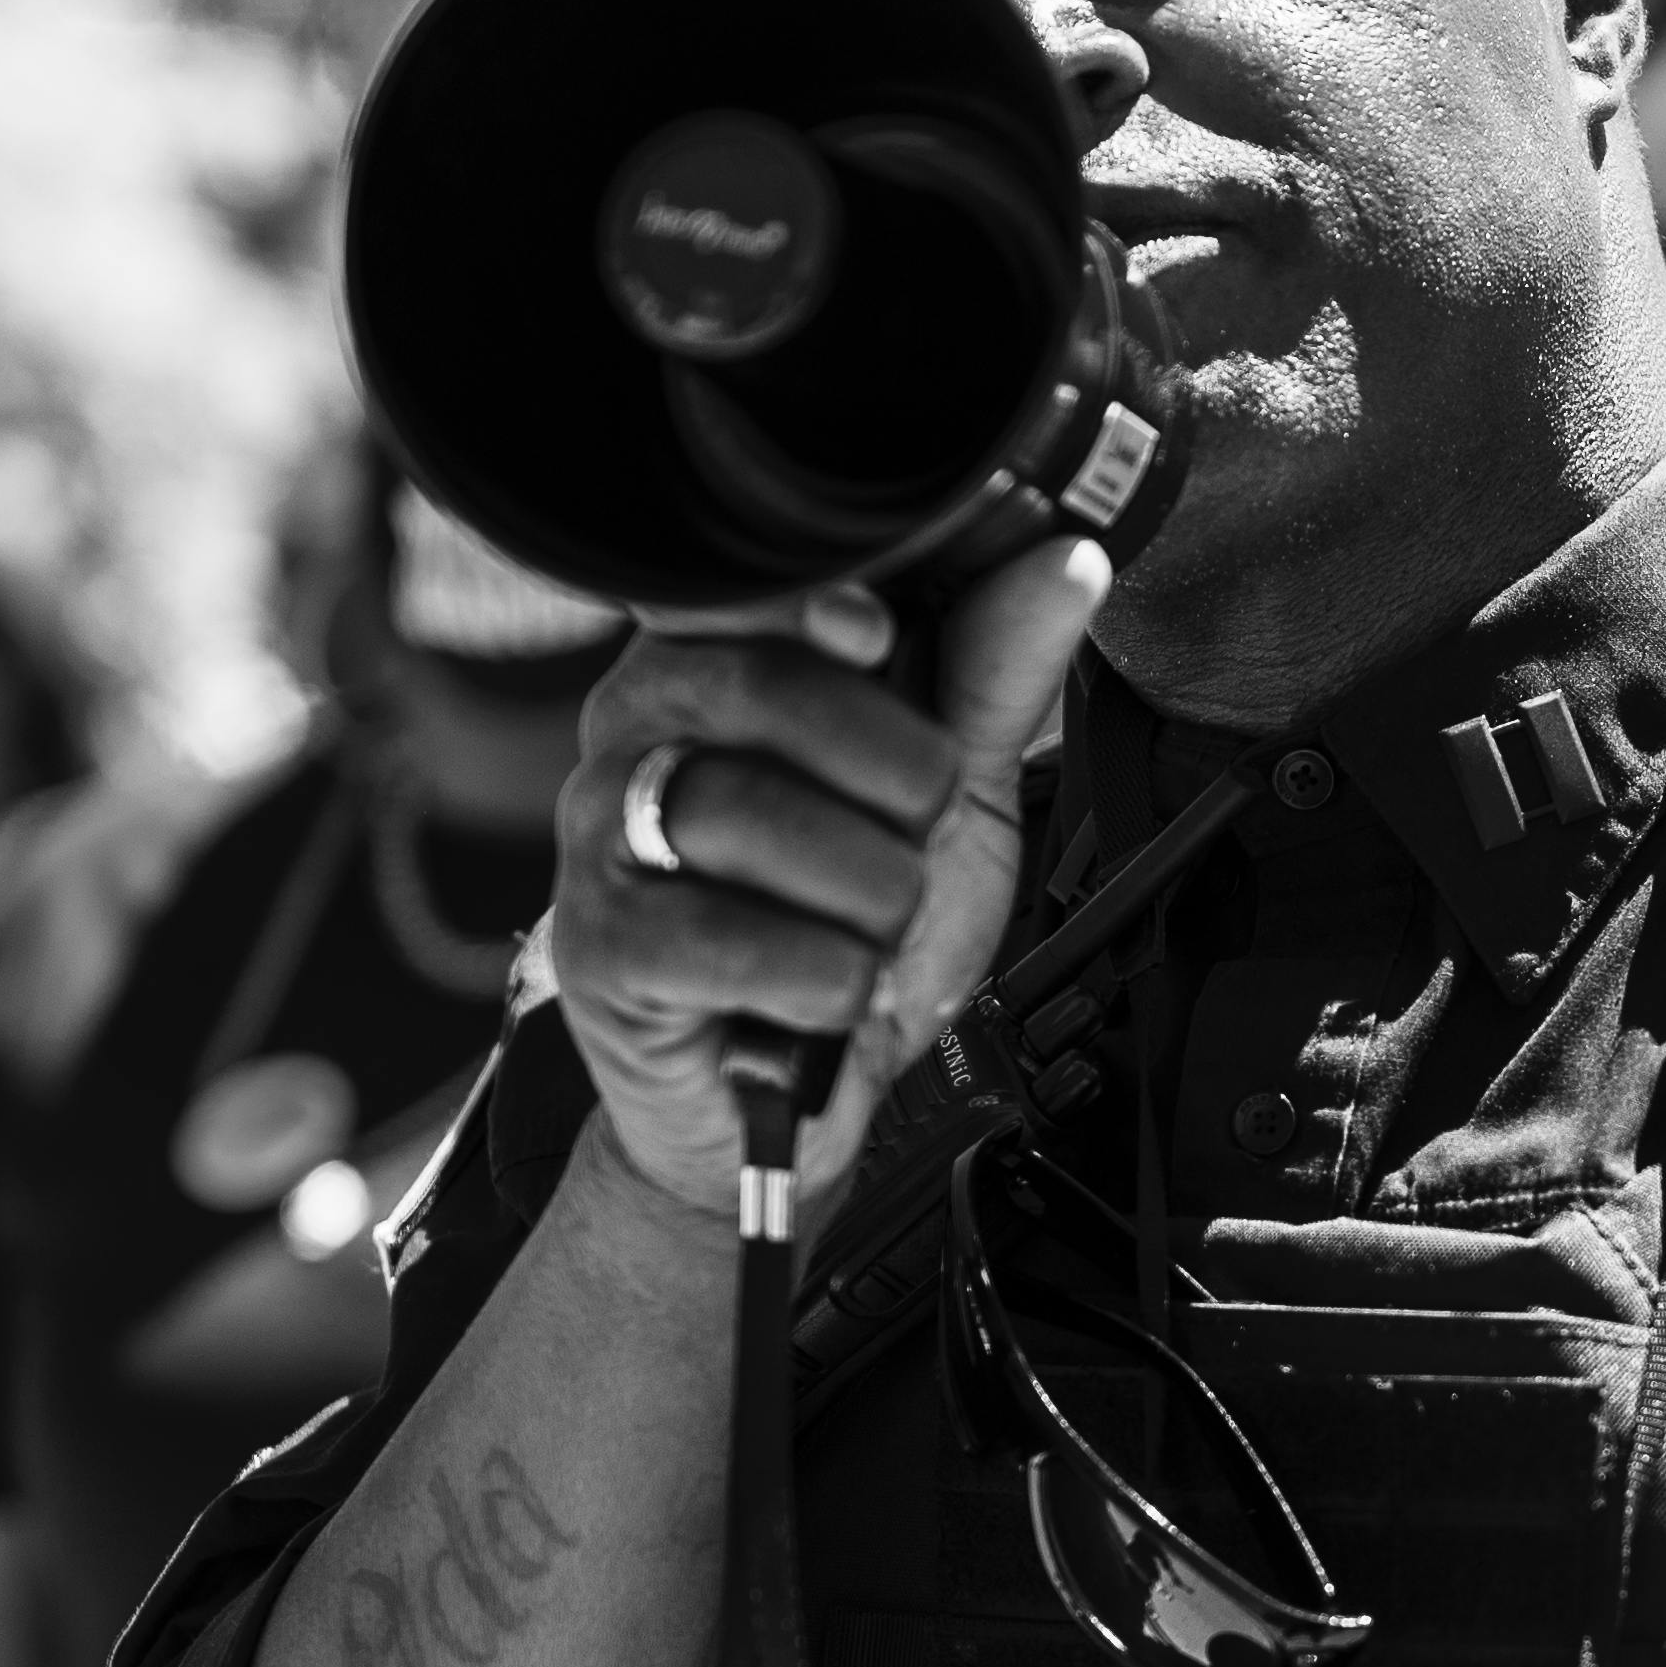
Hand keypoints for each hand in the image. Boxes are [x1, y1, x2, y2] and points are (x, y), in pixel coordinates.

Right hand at [550, 542, 1110, 1220]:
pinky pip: (724, 938)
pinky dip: (821, 979)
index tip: (880, 635)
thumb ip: (992, 675)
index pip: (738, 587)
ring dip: (867, 891)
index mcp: (707, 668)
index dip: (814, 601)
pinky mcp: (601, 950)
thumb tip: (1063, 560)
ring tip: (877, 929)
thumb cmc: (848, 932)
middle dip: (887, 768)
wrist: (792, 1106)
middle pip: (751, 685)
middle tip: (919, 827)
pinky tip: (833, 993)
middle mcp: (633, 736)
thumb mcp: (949, 800)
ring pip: (745, 814)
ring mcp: (602, 842)